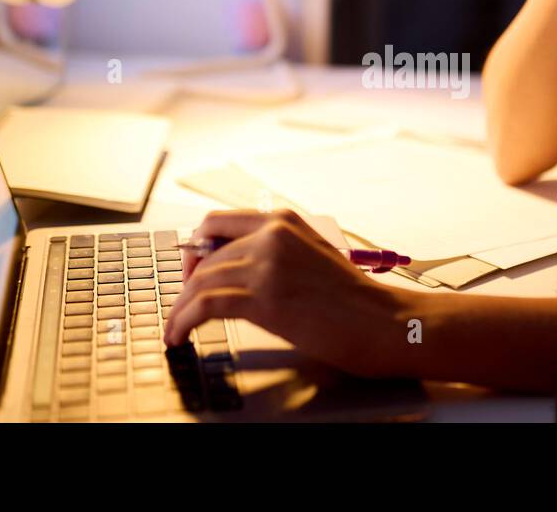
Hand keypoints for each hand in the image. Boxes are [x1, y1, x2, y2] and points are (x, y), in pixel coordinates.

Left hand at [164, 210, 408, 377]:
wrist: (382, 321)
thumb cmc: (354, 299)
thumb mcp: (311, 257)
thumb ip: (274, 255)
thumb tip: (231, 271)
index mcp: (283, 221)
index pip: (216, 223)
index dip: (195, 248)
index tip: (190, 270)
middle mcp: (271, 235)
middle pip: (205, 257)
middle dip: (186, 286)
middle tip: (182, 308)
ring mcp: (266, 264)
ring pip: (199, 282)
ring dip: (179, 309)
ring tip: (174, 329)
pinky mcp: (263, 297)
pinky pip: (203, 306)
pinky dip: (182, 321)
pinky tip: (178, 335)